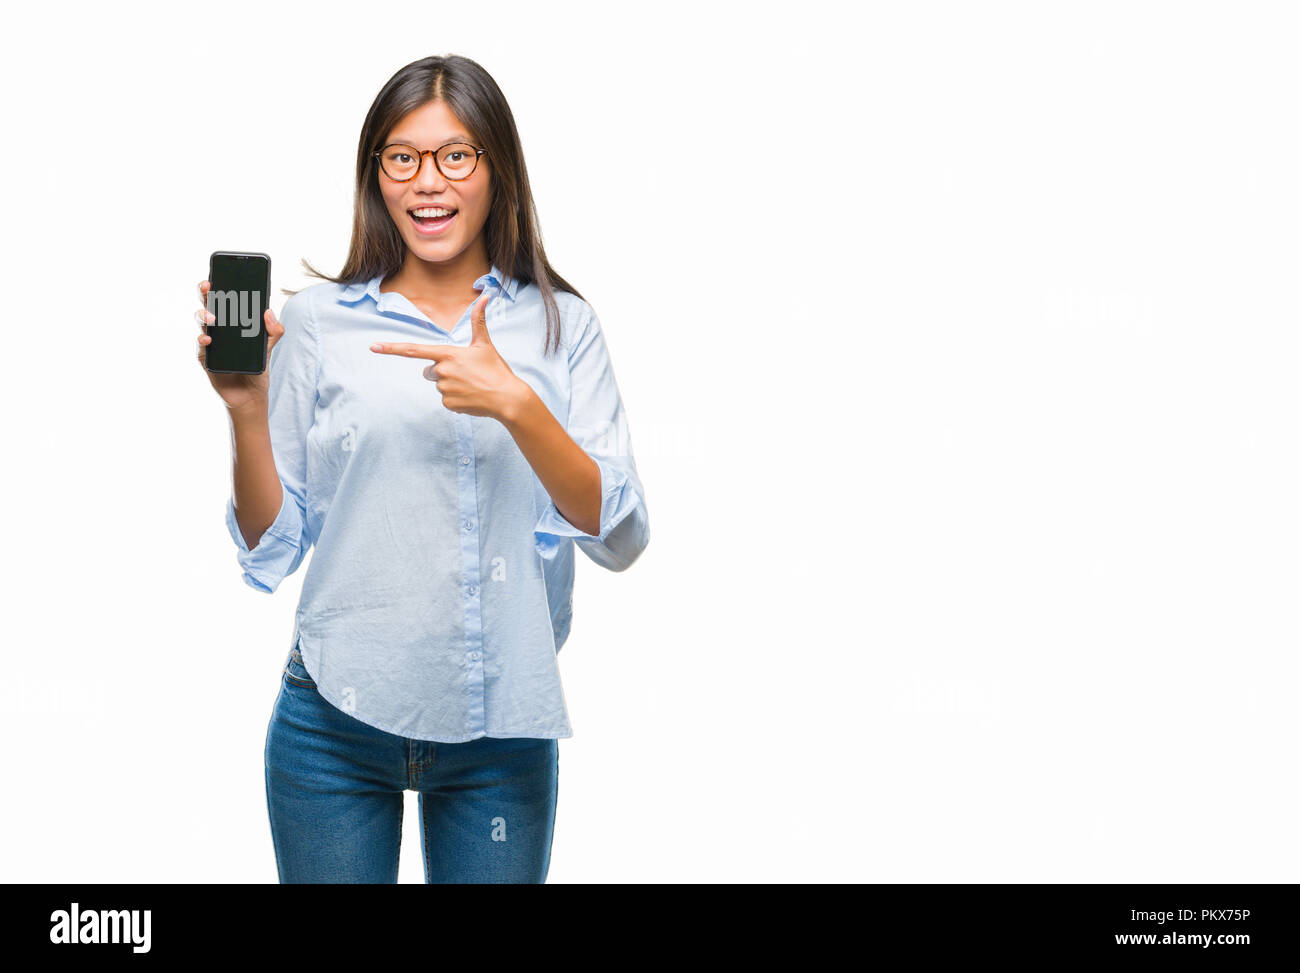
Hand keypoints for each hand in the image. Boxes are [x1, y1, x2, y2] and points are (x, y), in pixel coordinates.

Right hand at [194, 278, 284, 412]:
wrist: (250, 394)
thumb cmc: (257, 368)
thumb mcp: (269, 348)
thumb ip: (273, 331)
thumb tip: (269, 312)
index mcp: (234, 323)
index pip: (225, 301)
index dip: (220, 288)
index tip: (218, 277)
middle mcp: (220, 329)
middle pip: (209, 306)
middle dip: (206, 294)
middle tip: (208, 287)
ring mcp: (211, 342)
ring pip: (202, 323)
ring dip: (204, 316)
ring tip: (213, 318)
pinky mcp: (206, 357)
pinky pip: (201, 345)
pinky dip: (203, 340)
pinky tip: (209, 339)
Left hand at [369, 287, 528, 419]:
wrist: (507, 398)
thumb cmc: (496, 369)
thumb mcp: (485, 344)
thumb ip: (479, 320)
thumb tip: (486, 295)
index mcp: (448, 354)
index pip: (414, 350)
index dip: (392, 348)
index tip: (374, 347)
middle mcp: (442, 371)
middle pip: (429, 371)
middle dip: (442, 372)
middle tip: (465, 374)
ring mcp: (444, 389)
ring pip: (439, 385)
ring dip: (452, 385)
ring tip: (472, 385)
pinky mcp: (449, 404)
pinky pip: (446, 400)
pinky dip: (457, 399)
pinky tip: (471, 397)